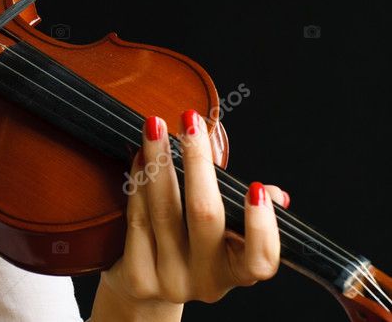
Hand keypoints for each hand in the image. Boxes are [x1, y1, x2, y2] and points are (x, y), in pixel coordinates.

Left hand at [101, 110, 288, 309]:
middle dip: (198, 163)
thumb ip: (248, 214)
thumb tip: (272, 194)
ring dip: (159, 161)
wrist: (145, 290)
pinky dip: (138, 185)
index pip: (261, 259)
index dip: (262, 227)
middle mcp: (208, 282)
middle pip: (205, 217)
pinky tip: (139, 158)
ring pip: (165, 212)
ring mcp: (172, 281)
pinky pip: (138, 220)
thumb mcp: (227, 237)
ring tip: (155, 127)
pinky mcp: (139, 277)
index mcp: (239, 272)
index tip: (255, 187)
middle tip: (190, 120)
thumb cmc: (193, 247)